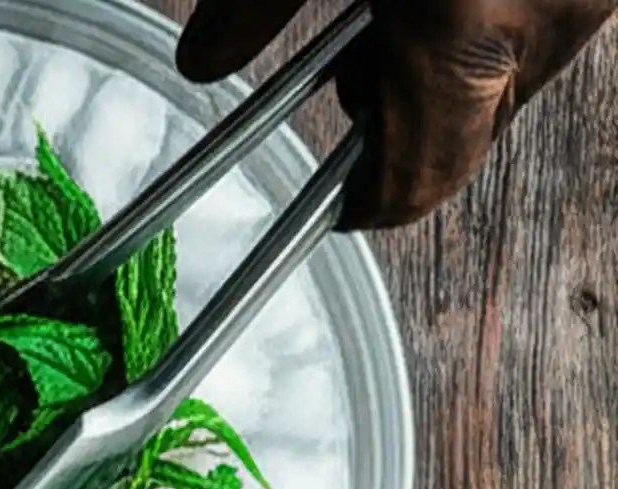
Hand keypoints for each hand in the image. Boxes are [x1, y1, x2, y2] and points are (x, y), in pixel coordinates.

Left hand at [176, 0, 616, 228]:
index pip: (416, 182)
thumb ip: (254, 4)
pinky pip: (534, 35)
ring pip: (505, 87)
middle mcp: (544, 25)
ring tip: (386, 18)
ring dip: (443, 77)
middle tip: (342, 92)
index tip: (333, 212)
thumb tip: (200, 65)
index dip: (363, 208)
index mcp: (461, 36)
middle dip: (398, 133)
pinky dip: (484, 32)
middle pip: (464, 140)